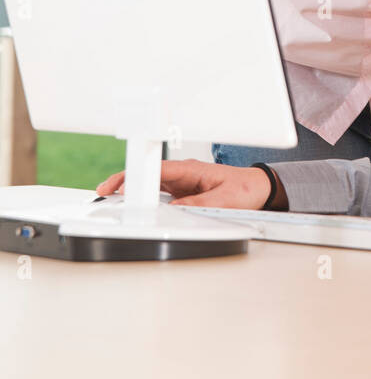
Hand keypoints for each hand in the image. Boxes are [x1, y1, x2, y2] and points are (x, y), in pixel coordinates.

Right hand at [95, 160, 276, 208]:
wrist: (260, 188)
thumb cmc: (245, 188)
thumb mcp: (223, 199)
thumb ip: (198, 204)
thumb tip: (174, 210)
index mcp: (190, 169)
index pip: (155, 169)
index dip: (134, 177)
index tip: (118, 187)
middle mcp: (182, 173)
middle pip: (146, 175)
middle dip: (124, 183)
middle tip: (103, 193)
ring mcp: (180, 182)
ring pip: (148, 185)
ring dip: (131, 191)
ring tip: (110, 200)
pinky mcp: (182, 192)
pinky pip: (157, 194)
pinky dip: (143, 199)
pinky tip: (132, 205)